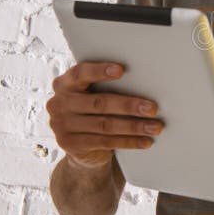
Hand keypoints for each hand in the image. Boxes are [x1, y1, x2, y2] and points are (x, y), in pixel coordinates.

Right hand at [46, 62, 161, 168]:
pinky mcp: (69, 143)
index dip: (100, 71)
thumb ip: (106, 86)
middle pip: (99, 102)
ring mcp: (61, 124)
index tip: (121, 70)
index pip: (81, 73)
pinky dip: (129, 141)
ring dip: (134, 126)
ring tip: (155, 127)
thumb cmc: (93, 109)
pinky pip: (105, 142)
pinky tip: (145, 141)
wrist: (79, 144)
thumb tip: (145, 82)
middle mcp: (59, 102)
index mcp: (64, 83)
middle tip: (152, 108)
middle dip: (129, 105)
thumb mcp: (93, 94)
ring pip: (105, 124)